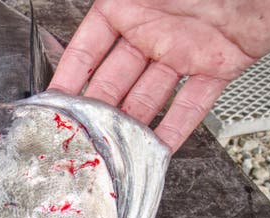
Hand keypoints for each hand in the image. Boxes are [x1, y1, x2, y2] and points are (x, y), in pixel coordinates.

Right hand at [48, 0, 269, 151]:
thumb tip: (89, 25)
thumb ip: (117, 5)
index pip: (87, 48)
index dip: (68, 78)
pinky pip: (192, 103)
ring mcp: (184, 50)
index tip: (52, 105)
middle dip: (97, 111)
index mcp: (129, 4)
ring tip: (114, 150)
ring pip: (148, 97)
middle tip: (81, 137)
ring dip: (131, 126)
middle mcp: (153, 29)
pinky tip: (157, 149)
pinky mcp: (217, 65)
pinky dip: (175, 129)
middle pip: (114, 80)